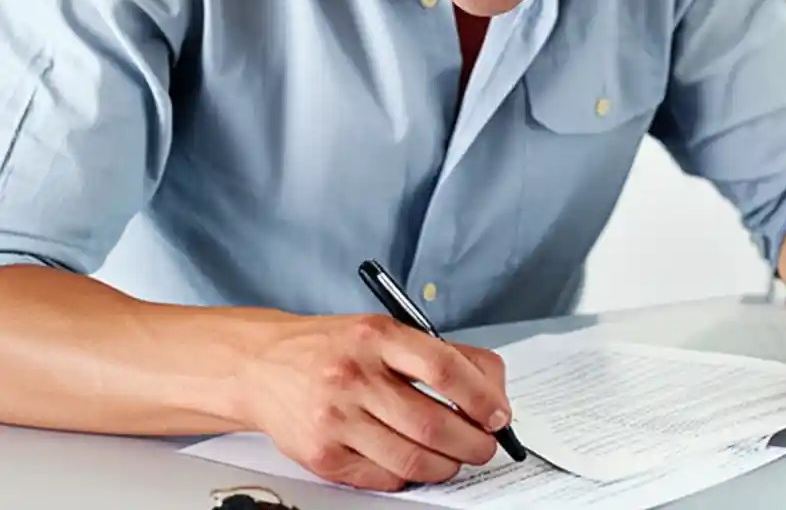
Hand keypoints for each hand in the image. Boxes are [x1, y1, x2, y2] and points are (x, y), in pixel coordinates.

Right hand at [235, 314, 510, 490]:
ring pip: (413, 460)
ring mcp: (335, 419)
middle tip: (484, 445)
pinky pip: (384, 478)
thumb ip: (442, 355)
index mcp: (376, 336)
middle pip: (433, 425)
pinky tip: (412, 460)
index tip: (499, 415)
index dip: (483, 398)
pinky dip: (410, 475)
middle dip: (473, 443)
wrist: (262, 366)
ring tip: (454, 457)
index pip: (446, 370)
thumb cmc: (334, 348)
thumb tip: (493, 395)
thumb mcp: (385, 331)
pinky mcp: (322, 455)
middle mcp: (353, 376)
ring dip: (448, 466)